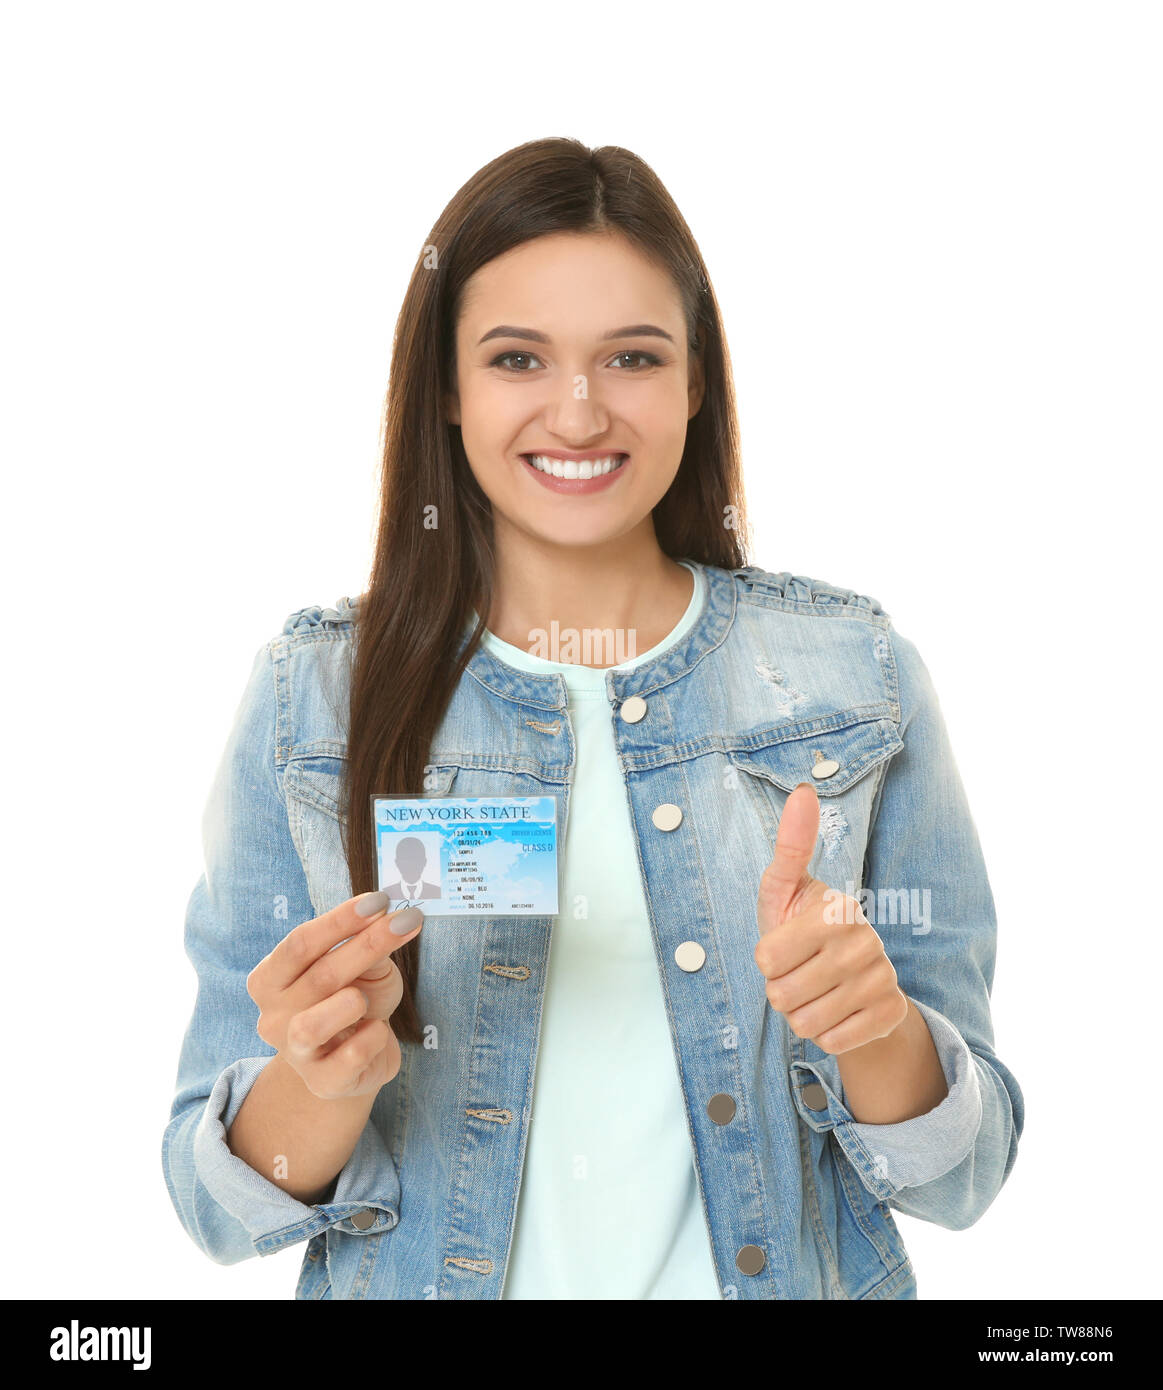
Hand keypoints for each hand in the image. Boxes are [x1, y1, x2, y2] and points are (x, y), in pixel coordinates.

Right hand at [246, 891, 422, 1098]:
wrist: (356, 1059)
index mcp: (271, 978)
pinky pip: (350, 1056)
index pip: (299, 943)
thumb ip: (366, 945)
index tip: (380, 901)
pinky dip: (373, 1036)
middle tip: (405, 921)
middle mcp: (273, 1016)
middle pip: (318, 975)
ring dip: (350, 1003)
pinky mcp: (323, 1081)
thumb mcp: (362, 966)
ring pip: (311, 1026)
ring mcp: (295, 1053)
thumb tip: (388, 920)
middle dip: (367, 944)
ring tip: (366, 998)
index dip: (340, 920)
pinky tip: (377, 1030)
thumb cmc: (354, 1001)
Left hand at [753, 783, 907, 1053]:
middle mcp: (866, 941)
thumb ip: (790, 845)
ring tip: (816, 991)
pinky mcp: (891, 1013)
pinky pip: (832, 1042)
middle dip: (781, 991)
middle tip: (799, 973)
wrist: (851, 977)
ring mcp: (883, 978)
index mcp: (837, 908)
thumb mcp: (785, 888)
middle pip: (782, 995)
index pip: (766, 959)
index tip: (784, 946)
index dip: (765, 960)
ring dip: (801, 1014)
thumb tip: (803, 790)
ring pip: (806, 1023)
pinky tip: (837, 1011)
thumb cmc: (802, 926)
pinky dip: (826, 1034)